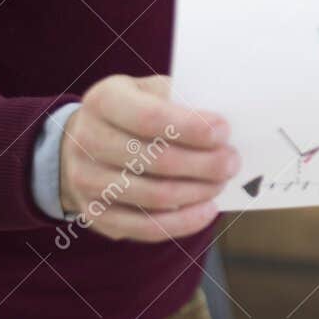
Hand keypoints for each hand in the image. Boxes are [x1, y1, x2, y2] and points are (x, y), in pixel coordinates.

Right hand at [58, 74, 238, 239]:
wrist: (87, 140)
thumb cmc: (135, 111)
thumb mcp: (152, 92)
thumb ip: (181, 103)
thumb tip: (222, 129)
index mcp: (104, 101)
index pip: (149, 118)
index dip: (191, 128)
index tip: (224, 132)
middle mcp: (86, 140)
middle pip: (155, 160)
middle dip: (203, 164)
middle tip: (232, 162)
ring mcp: (86, 180)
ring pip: (153, 196)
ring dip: (197, 192)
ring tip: (222, 182)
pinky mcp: (95, 214)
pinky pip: (145, 226)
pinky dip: (183, 221)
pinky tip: (207, 209)